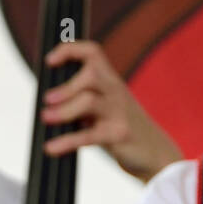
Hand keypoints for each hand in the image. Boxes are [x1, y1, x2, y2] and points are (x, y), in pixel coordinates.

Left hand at [40, 40, 180, 180]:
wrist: (156, 153)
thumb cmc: (123, 129)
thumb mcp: (106, 108)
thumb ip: (84, 101)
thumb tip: (49, 102)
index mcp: (111, 81)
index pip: (93, 52)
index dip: (69, 50)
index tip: (49, 61)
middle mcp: (116, 92)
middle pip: (91, 74)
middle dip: (66, 87)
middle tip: (47, 100)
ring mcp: (118, 113)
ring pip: (89, 101)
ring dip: (64, 110)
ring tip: (46, 118)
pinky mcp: (118, 135)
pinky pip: (88, 136)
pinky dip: (66, 142)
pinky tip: (51, 148)